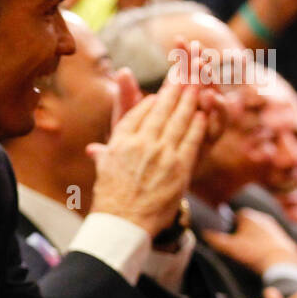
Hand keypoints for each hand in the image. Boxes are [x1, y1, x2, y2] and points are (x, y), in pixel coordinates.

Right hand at [89, 58, 206, 237]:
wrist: (123, 222)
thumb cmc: (111, 199)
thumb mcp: (103, 170)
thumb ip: (103, 155)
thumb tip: (94, 150)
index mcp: (120, 141)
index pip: (138, 113)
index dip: (151, 101)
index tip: (160, 94)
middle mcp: (139, 142)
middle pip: (160, 109)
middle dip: (173, 90)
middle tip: (184, 75)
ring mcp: (160, 153)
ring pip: (178, 119)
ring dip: (189, 100)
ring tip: (196, 86)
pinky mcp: (178, 166)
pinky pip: (191, 138)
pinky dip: (197, 124)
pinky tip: (203, 113)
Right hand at [201, 207, 296, 275]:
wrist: (281, 262)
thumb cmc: (254, 252)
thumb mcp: (229, 247)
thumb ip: (215, 239)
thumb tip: (205, 233)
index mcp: (249, 216)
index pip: (235, 216)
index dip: (230, 226)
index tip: (229, 237)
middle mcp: (262, 217)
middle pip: (247, 223)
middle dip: (242, 232)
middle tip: (238, 246)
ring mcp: (274, 226)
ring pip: (258, 230)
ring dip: (253, 238)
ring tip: (250, 251)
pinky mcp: (283, 236)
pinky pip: (268, 238)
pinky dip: (263, 244)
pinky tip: (261, 254)